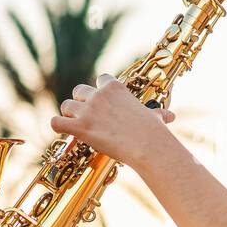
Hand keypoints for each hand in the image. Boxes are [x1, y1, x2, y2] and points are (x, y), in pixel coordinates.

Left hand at [50, 73, 174, 167]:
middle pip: (79, 90)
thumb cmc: (154, 133)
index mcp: (116, 88)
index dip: (99, 90)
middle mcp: (99, 95)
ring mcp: (88, 110)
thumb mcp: (155, 117)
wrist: (148, 147)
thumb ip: (158, 114)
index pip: (101, 79)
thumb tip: (171, 117)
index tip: (102, 102)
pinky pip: (56, 122)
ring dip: (69, 115)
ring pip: (66, 105)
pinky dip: (57, 126)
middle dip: (81, 103)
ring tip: (75, 125)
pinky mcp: (80, 127)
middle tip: (86, 116)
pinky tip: (64, 132)